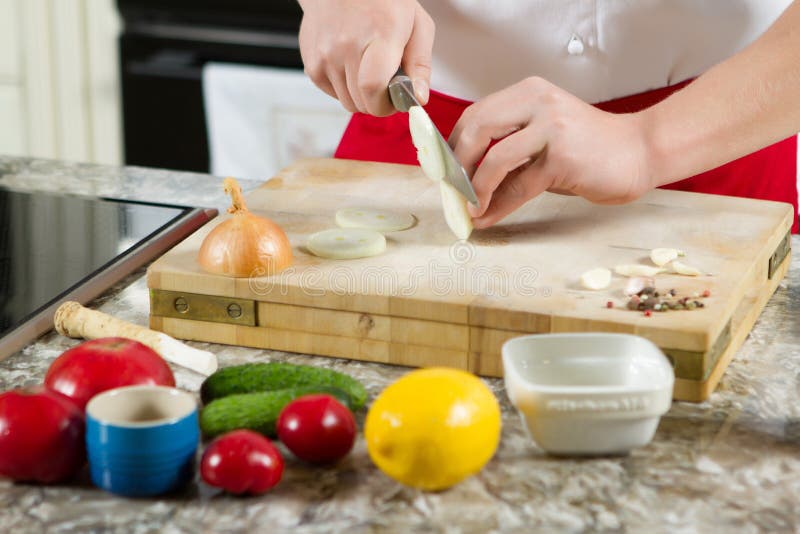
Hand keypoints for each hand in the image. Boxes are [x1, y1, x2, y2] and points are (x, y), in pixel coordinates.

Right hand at [298, 0, 433, 115]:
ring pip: (348, 103)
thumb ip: (420, 65)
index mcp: (379, 34)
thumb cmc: (383, 3)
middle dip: (378, 101)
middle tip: (386, 82)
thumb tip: (419, 98)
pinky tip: (351, 65)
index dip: (386, 104)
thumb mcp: (417, 25)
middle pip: (362, 103)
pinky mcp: (311, 64)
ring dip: (361, 95)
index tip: (395, 98)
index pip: (373, 87)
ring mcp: (325, 56)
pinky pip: (333, 95)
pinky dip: (345, 88)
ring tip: (367, 69)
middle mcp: (346, 46)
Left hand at [450, 77, 653, 228]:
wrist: (640, 152)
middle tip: (450, 191)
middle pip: (477, 129)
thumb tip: (464, 180)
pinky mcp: (562, 157)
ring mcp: (551, 128)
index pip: (475, 115)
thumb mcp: (542, 137)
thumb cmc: (588, 149)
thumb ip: (508, 148)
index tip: (442, 172)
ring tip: (467, 210)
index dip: (453, 146)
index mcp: (528, 92)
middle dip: (456, 165)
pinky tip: (487, 218)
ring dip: (474, 190)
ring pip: (494, 159)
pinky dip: (497, 205)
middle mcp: (537, 102)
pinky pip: (519, 186)